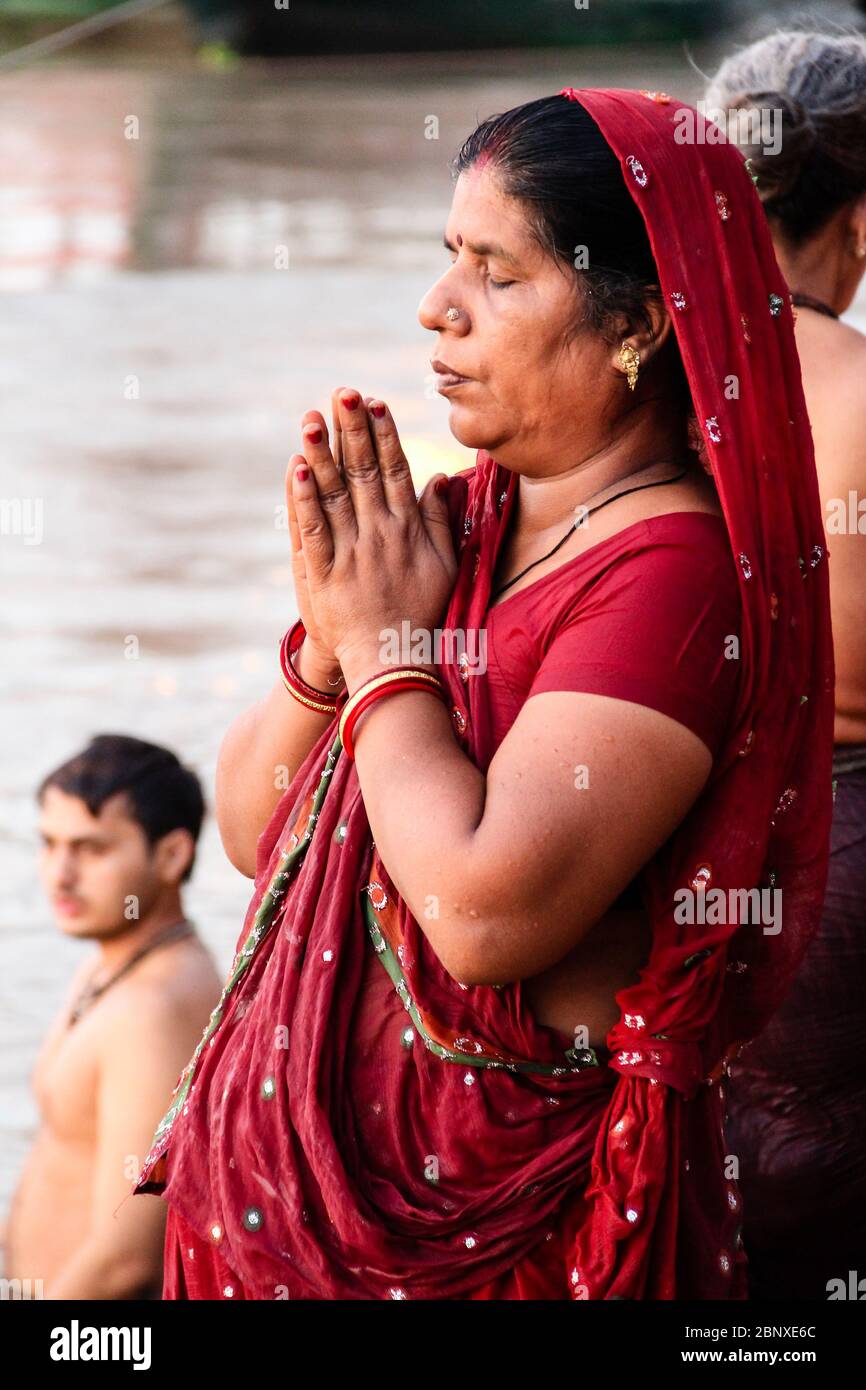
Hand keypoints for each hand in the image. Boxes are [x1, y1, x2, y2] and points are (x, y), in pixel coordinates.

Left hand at [288, 387, 456, 680]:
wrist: (392, 658)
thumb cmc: (420, 610)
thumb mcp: (445, 564)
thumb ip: (440, 519)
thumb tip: (438, 477)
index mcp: (407, 528)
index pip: (394, 469)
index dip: (383, 434)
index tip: (373, 402)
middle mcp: (380, 533)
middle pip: (363, 471)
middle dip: (352, 429)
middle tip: (341, 393)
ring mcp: (352, 552)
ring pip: (334, 494)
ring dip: (322, 453)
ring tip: (310, 419)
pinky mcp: (325, 573)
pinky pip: (313, 530)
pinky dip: (303, 500)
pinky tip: (297, 470)